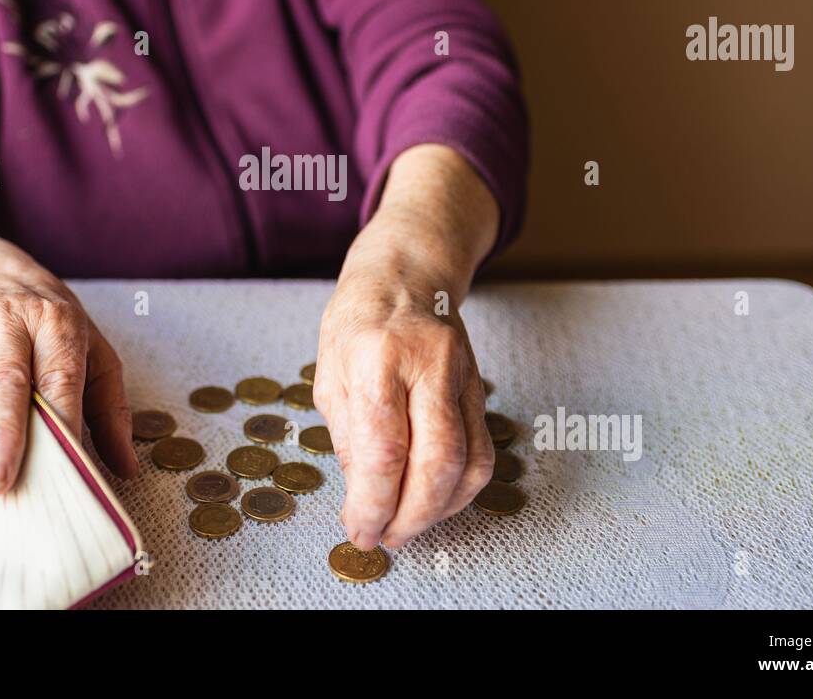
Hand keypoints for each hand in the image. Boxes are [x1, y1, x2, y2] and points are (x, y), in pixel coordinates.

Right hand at [0, 266, 137, 498]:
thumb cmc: (49, 322)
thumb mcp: (92, 348)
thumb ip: (110, 406)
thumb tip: (128, 469)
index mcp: (55, 324)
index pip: (60, 373)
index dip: (63, 415)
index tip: (65, 464)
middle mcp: (5, 325)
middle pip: (2, 381)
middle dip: (0, 435)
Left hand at [314, 231, 493, 549]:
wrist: (406, 275)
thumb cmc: (358, 323)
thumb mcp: (330, 377)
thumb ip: (350, 440)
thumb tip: (365, 500)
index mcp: (377, 356)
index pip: (384, 451)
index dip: (372, 504)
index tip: (360, 530)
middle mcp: (428, 364)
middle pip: (437, 463)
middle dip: (410, 516)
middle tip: (385, 536)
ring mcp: (463, 375)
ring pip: (470, 463)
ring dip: (438, 509)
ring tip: (405, 522)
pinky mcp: (481, 389)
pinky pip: (482, 452)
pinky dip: (459, 488)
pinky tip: (432, 497)